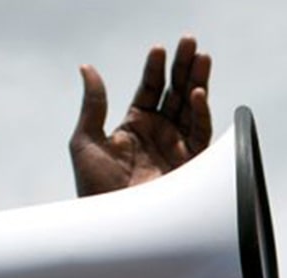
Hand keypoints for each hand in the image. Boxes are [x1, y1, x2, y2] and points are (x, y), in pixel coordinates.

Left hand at [69, 36, 212, 196]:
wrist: (117, 225)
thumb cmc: (95, 189)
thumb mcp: (85, 141)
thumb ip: (92, 104)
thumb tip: (87, 68)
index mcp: (135, 126)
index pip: (149, 89)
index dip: (155, 68)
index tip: (158, 49)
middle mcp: (159, 134)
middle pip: (175, 92)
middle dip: (183, 66)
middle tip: (190, 42)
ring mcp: (176, 147)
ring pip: (192, 107)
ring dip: (198, 81)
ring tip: (201, 57)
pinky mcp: (191, 165)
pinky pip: (200, 133)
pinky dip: (201, 113)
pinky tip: (196, 94)